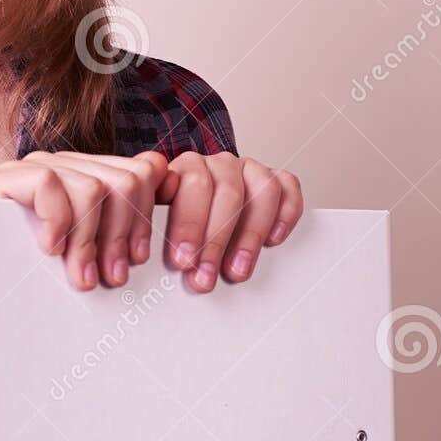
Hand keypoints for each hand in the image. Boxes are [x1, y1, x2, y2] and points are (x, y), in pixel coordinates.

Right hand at [0, 150, 171, 291]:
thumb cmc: (34, 274)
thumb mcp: (88, 250)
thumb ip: (124, 217)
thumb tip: (171, 175)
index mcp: (88, 175)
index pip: (142, 171)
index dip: (145, 218)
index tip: (136, 261)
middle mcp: (64, 163)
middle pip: (127, 180)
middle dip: (123, 235)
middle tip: (112, 278)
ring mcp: (32, 167)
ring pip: (93, 189)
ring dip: (90, 242)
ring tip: (82, 277)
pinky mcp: (3, 178)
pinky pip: (51, 184)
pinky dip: (57, 222)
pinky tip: (48, 250)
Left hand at [158, 150, 303, 293]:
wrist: (203, 210)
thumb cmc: (181, 227)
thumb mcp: (159, 226)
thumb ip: (155, 232)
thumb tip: (153, 260)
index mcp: (186, 168)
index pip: (190, 184)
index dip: (188, 224)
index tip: (182, 260)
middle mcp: (219, 165)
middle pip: (227, 191)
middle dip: (216, 239)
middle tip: (206, 275)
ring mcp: (249, 169)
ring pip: (262, 190)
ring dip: (251, 234)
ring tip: (237, 270)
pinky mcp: (276, 180)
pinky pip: (287, 188)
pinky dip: (285, 213)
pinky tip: (274, 240)